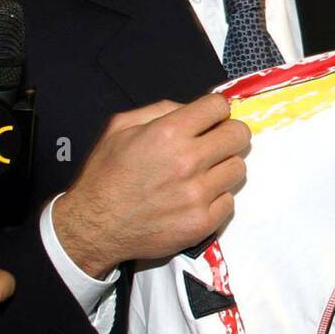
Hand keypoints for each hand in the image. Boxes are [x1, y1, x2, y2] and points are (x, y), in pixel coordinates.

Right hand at [52, 94, 250, 279]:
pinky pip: (229, 201)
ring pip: (238, 168)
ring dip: (223, 168)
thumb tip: (193, 109)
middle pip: (239, 135)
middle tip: (216, 143)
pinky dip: (216, 199)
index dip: (217, 110)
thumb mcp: (120, 128)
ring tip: (201, 174)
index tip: (213, 119)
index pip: (218, 106)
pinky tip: (195, 198)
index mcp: (168, 133)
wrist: (94, 227)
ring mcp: (197, 194)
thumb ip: (160, 110)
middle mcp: (187, 162)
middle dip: (229, 135)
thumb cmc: (106, 177)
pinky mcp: (203, 222)